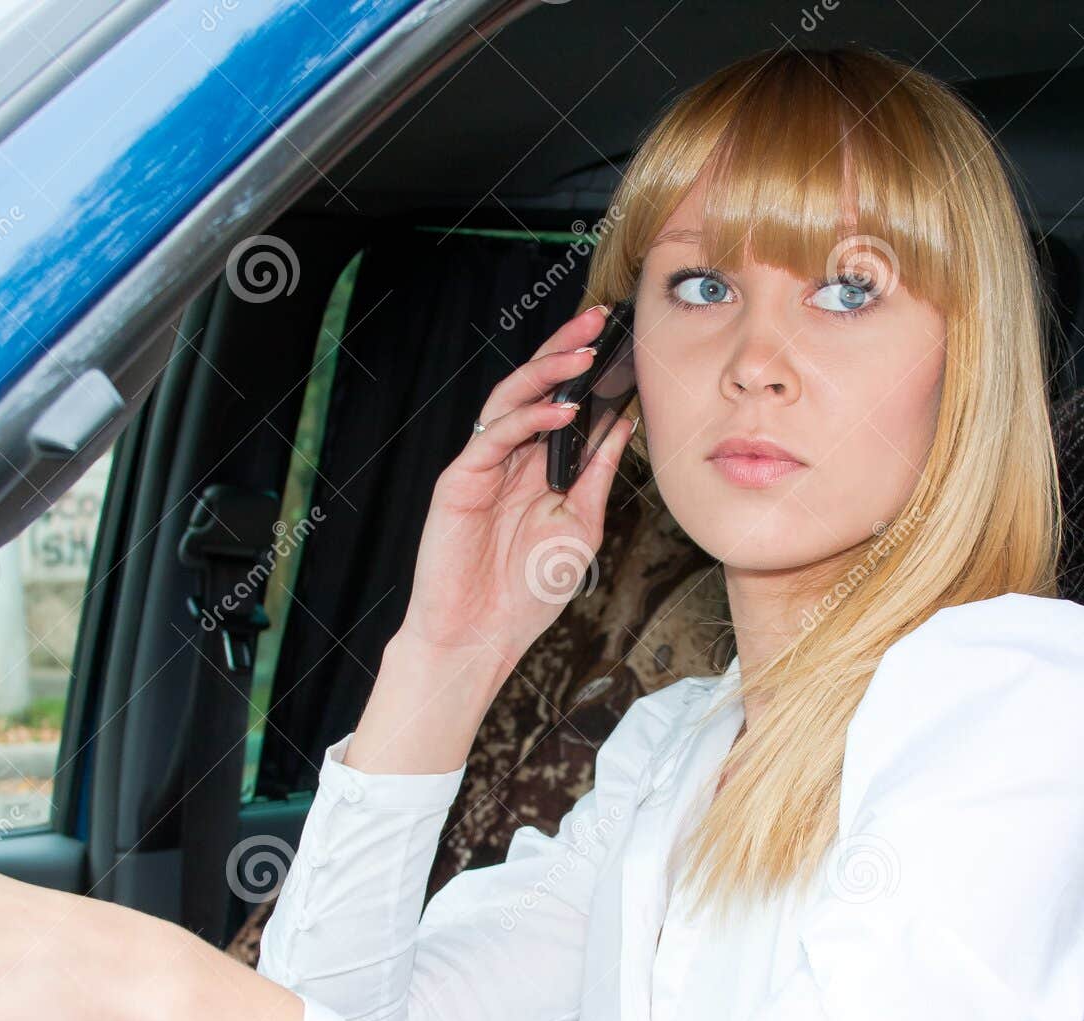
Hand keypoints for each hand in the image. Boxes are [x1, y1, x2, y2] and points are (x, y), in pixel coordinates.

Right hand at [400, 303, 638, 664]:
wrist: (477, 639)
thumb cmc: (524, 594)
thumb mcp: (580, 526)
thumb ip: (598, 474)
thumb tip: (624, 424)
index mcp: (536, 467)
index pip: (560, 402)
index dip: (585, 369)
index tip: (623, 340)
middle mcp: (508, 459)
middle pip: (533, 388)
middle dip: (563, 350)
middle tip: (597, 319)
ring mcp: (481, 468)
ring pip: (509, 400)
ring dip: (545, 372)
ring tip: (582, 352)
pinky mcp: (459, 482)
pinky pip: (492, 438)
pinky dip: (526, 419)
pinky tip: (561, 411)